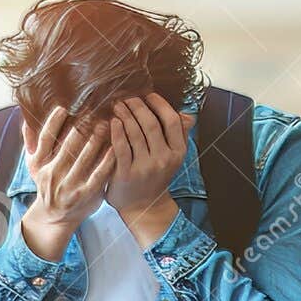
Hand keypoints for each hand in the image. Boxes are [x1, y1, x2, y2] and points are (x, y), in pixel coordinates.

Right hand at [19, 107, 112, 261]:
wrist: (54, 217)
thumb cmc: (48, 185)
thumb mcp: (34, 166)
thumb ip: (31, 143)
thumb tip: (26, 118)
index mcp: (40, 164)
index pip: (45, 138)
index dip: (53, 122)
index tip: (64, 108)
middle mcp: (53, 173)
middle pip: (68, 145)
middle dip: (81, 127)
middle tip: (94, 111)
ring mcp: (69, 185)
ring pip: (84, 157)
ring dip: (96, 139)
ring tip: (106, 124)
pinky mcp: (85, 195)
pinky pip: (98, 174)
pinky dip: (107, 160)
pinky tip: (115, 148)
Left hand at [106, 93, 196, 246]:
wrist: (142, 206)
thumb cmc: (155, 175)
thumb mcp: (172, 157)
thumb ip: (179, 135)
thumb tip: (188, 115)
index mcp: (178, 152)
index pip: (172, 121)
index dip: (160, 104)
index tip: (148, 95)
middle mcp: (164, 159)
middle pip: (152, 124)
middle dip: (138, 106)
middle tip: (128, 97)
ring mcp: (146, 167)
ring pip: (135, 132)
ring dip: (125, 114)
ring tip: (118, 105)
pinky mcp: (127, 173)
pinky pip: (121, 146)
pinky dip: (116, 131)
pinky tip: (112, 121)